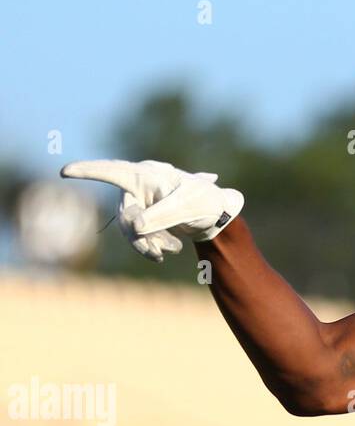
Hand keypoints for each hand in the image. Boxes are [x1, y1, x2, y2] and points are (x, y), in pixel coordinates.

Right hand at [61, 158, 243, 262]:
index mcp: (144, 175)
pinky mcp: (147, 218)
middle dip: (140, 238)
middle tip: (160, 254)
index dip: (88, 171)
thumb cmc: (204, 202)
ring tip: (173, 250)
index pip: (111, 171)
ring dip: (148, 245)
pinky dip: (154, 245)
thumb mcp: (185, 208)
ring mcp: (141, 203)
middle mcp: (138, 187)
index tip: (65, 171)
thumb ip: (159, 216)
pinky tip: (172, 250)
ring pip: (130, 230)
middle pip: (123, 216)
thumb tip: (134, 227)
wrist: (219, 214)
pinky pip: (139, 236)